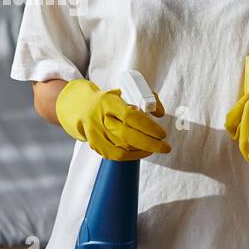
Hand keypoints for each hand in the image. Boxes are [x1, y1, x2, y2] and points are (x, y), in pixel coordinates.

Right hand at [55, 79, 170, 160]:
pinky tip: (143, 152)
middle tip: (165, 146)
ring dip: (143, 149)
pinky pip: (116, 155)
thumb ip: (145, 97)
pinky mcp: (95, 144)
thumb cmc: (110, 100)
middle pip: (127, 135)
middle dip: (150, 143)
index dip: (148, 127)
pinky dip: (132, 156)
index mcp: (107, 102)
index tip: (162, 133)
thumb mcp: (125, 92)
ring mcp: (95, 133)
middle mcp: (99, 118)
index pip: (130, 116)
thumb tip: (159, 112)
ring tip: (156, 147)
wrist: (83, 107)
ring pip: (122, 147)